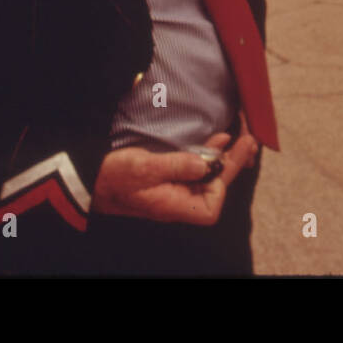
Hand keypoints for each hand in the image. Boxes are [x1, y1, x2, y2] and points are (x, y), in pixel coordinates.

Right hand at [92, 114, 259, 225]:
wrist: (92, 179)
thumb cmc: (116, 178)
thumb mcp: (146, 168)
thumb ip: (178, 166)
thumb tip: (208, 162)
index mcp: (176, 207)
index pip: (213, 201)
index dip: (225, 177)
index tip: (233, 152)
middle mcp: (181, 202)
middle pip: (216, 184)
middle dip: (234, 160)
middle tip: (250, 137)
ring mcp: (178, 191)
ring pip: (210, 174)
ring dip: (225, 154)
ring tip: (242, 135)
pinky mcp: (173, 178)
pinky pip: (199, 167)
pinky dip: (210, 152)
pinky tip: (219, 138)